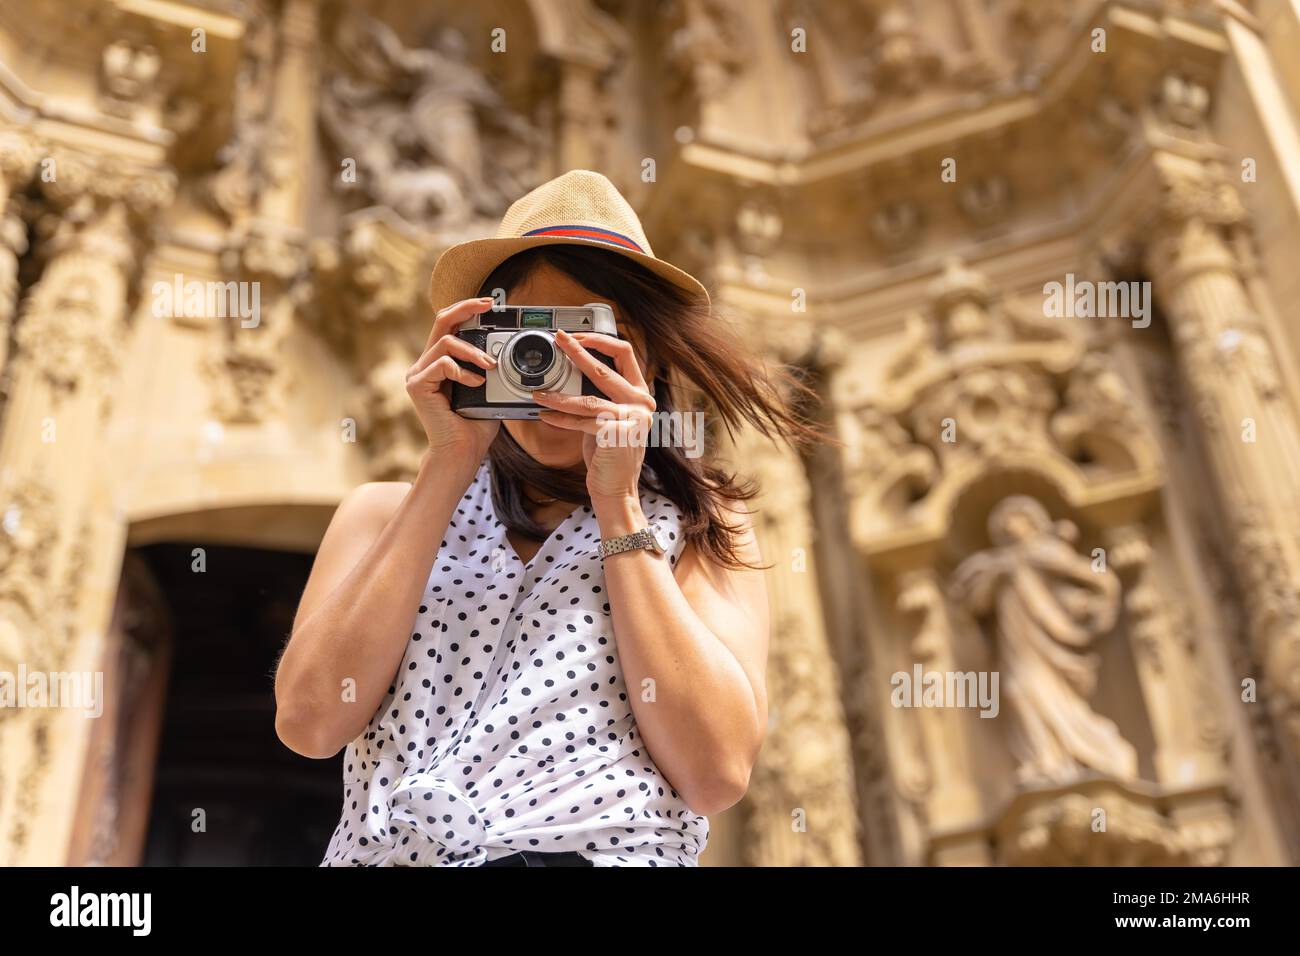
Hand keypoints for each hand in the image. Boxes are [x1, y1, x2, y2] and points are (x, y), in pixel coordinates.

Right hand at [406, 297, 499, 463]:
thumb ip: (490, 369)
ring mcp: (418, 374)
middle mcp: (425, 364)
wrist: (463, 452)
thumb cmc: (475, 425)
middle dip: (466, 308)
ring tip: (490, 366)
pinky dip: (463, 371)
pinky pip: (442, 364)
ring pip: (445, 342)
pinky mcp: (417, 386)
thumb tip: (508, 350)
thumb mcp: (489, 389)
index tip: (490, 304)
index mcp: (440, 362)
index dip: (467, 309)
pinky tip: (477, 384)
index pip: (450, 325)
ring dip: (473, 351)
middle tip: (489, 305)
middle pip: (441, 321)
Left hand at [533, 329, 654, 504]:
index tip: (576, 336)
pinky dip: (560, 419)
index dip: (599, 340)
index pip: (624, 352)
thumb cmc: (608, 454)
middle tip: (558, 340)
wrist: (616, 489)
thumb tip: (570, 373)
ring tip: (538, 392)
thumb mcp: (608, 419)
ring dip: (559, 395)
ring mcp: (632, 419)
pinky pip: (582, 421)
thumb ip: (600, 396)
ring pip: (588, 399)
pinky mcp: (617, 434)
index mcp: (641, 393)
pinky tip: (544, 416)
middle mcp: (641, 403)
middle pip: (604, 369)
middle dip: (577, 352)